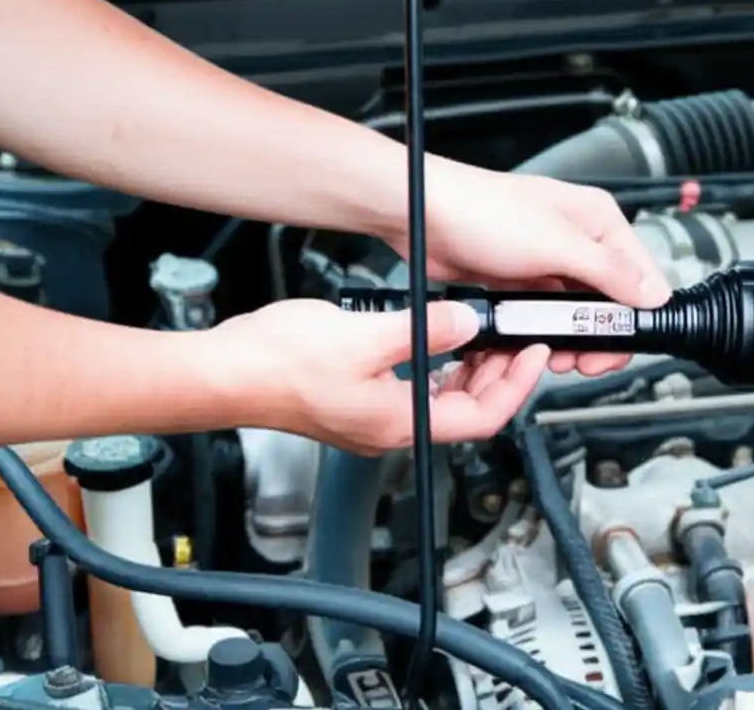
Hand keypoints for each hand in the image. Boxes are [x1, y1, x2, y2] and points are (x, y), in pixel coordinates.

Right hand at [208, 299, 547, 453]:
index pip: (482, 418)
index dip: (515, 387)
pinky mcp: (355, 401)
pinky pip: (411, 390)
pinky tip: (434, 340)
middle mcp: (389, 429)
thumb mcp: (365, 335)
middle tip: (511, 342)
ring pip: (439, 401)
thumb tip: (466, 323)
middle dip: (496, 376)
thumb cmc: (276, 365)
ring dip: (466, 371)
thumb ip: (425, 330)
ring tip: (481, 337)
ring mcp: (371, 418)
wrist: (222, 372)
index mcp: (399, 423)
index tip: (530, 355)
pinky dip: (434, 367)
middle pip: (465, 412)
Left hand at [399, 159, 672, 375]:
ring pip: (580, 310)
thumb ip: (609, 272)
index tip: (623, 344)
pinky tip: (542, 344)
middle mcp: (578, 238)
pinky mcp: (523, 278)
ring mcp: (550, 259)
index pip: (640, 273)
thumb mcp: (557, 245)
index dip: (636, 314)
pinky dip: (549, 332)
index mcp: (597, 220)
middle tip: (589, 359)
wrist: (422, 216)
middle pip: (612, 298)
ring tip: (564, 356)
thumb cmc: (481, 211)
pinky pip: (549, 314)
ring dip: (575, 338)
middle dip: (603, 334)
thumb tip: (652, 294)